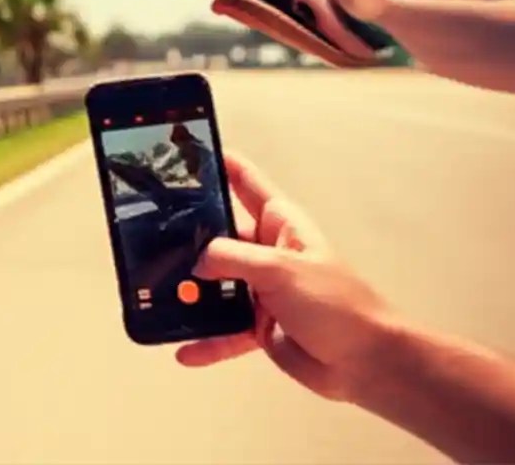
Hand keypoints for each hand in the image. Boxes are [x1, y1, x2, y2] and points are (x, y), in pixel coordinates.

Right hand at [175, 153, 397, 401]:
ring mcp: (261, 290)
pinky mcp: (258, 326)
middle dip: (187, 238)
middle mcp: (266, 252)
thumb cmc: (334, 302)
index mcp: (280, 224)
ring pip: (216, 286)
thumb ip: (233, 258)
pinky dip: (207, 341)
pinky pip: (224, 330)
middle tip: (148, 234)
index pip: (246, 183)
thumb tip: (197, 261)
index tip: (187, 154)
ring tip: (158, 299)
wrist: (365, 361)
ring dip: (192, 295)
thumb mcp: (280, 268)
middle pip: (219, 237)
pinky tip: (184, 350)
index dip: (220, 165)